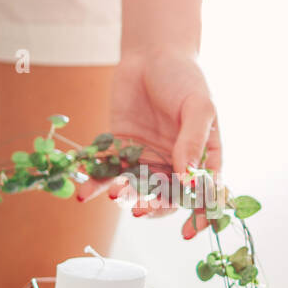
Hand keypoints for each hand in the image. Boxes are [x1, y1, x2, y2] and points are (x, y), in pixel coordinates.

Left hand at [79, 49, 221, 238]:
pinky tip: (84, 194)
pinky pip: (107, 173)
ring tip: (116, 195)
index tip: (190, 233)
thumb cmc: (184, 78)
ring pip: (135, 189)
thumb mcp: (198, 107)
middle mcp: (173, 164)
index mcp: (202, 157)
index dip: (200, 215)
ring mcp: (145, 159)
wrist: (151, 55)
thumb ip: (193, 141)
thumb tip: (187, 179)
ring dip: (125, 196)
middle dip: (155, 206)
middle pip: (166, 196)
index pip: (204, 194)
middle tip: (141, 208)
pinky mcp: (118, 151)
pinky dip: (95, 185)